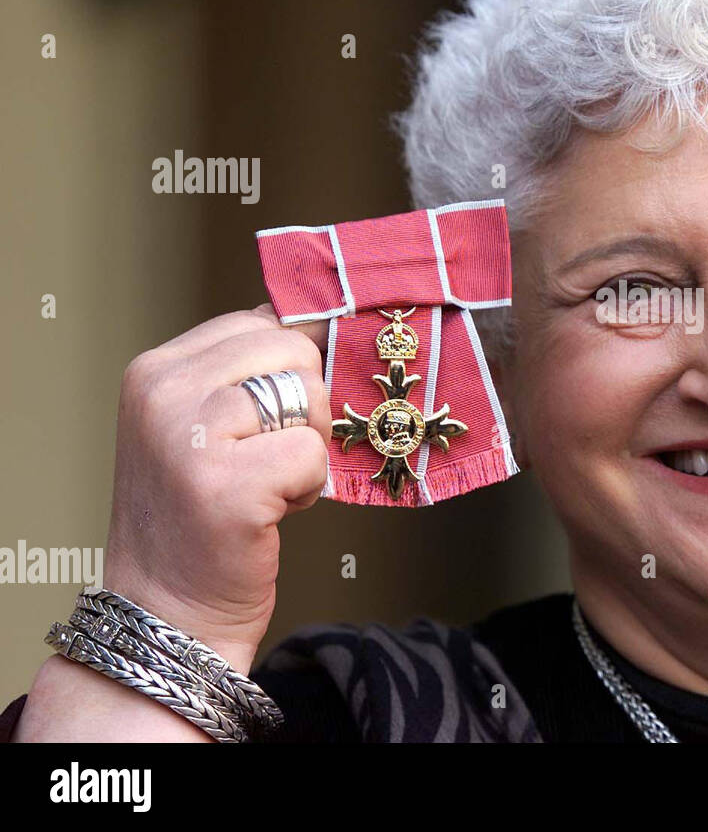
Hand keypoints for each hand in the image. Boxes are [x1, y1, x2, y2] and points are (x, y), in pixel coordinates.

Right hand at [102, 303, 331, 673]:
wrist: (167, 613)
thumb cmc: (199, 519)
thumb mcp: (201, 425)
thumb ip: (245, 373)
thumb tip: (325, 326)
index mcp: (155, 369)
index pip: (261, 322)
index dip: (294, 366)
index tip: (281, 414)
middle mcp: (162, 391)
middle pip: (292, 348)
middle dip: (306, 406)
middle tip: (273, 458)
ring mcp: (188, 436)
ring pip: (308, 394)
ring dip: (307, 448)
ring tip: (268, 486)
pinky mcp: (226, 485)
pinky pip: (313, 452)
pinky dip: (309, 487)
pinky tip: (271, 512)